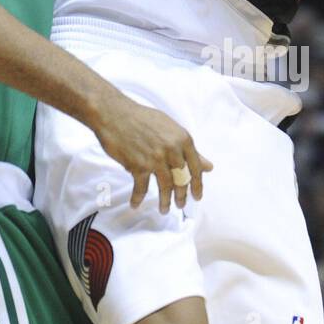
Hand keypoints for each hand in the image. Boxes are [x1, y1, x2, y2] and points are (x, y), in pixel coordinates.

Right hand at [95, 92, 212, 212]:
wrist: (114, 114)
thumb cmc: (141, 118)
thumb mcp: (169, 129)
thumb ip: (187, 149)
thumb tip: (208, 166)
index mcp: (182, 139)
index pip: (195, 167)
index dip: (197, 185)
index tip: (197, 196)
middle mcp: (172, 150)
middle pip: (182, 179)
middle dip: (182, 196)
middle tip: (181, 205)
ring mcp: (156, 159)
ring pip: (165, 186)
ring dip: (165, 201)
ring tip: (164, 210)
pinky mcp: (138, 166)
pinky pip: (141, 188)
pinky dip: (137, 198)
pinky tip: (135, 204)